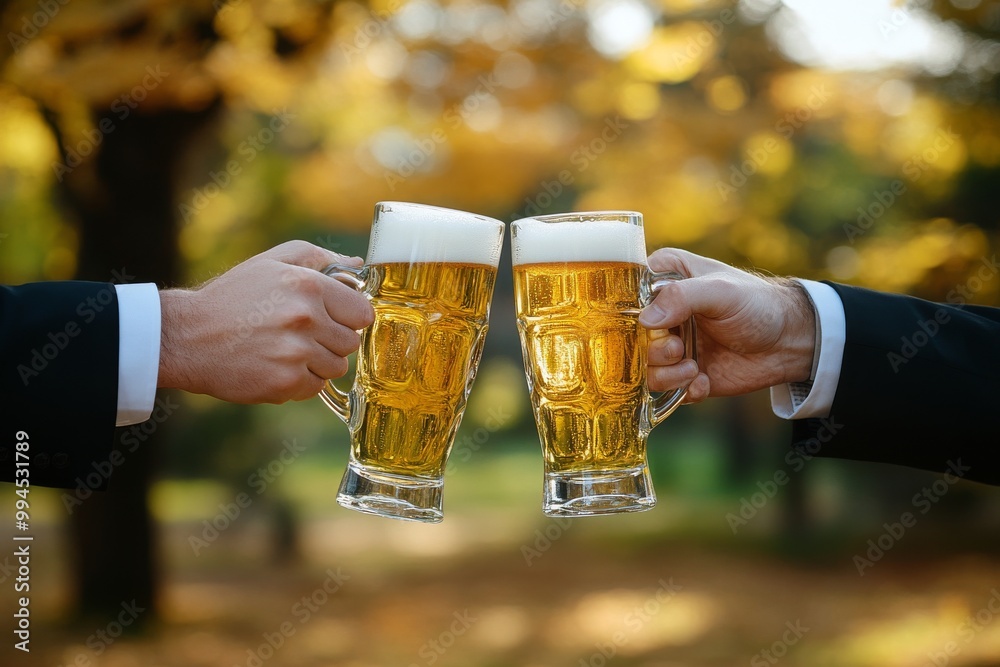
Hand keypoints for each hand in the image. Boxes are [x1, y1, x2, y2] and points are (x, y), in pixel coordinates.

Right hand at [158, 240, 374, 402]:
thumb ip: (317, 258)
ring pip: (336, 367)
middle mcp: (306, 318)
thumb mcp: (271, 263)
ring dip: (317, 362)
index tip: (332, 318)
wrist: (187, 337)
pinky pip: (315, 387)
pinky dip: (300, 381)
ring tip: (285, 350)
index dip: (349, 317)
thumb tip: (356, 263)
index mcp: (308, 285)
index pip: (363, 312)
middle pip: (351, 342)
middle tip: (300, 334)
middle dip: (331, 340)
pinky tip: (275, 366)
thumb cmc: (232, 297)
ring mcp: (296, 353)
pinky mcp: (285, 382)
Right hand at [639, 248, 815, 402]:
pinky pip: (666, 390)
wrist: (789, 342)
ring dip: (666, 374)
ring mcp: (670, 345)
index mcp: (663, 280)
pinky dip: (683, 389)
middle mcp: (661, 313)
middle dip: (651, 350)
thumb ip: (682, 297)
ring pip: (643, 368)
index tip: (645, 326)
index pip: (624, 293)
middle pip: (628, 337)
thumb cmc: (757, 303)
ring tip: (692, 368)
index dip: (627, 313)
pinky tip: (704, 381)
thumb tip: (645, 321)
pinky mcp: (682, 373)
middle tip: (677, 349)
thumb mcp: (721, 290)